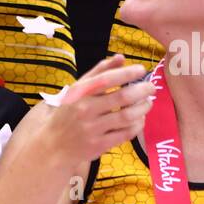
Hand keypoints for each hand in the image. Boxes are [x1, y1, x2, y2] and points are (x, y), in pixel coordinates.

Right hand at [37, 55, 153, 166]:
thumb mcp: (77, 89)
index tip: (141, 69)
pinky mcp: (99, 145)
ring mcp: (93, 129)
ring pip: (126, 116)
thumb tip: (121, 57)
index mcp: (80, 93)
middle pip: (121, 98)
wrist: (52, 146)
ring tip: (148, 103)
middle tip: (152, 87)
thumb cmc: (67, 113)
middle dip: (142, 90)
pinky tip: (140, 119)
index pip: (106, 79)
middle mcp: (86, 110)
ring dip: (142, 109)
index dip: (126, 73)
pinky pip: (125, 134)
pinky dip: (137, 125)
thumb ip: (99, 72)